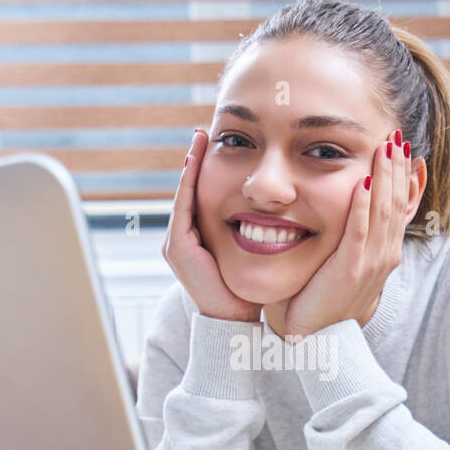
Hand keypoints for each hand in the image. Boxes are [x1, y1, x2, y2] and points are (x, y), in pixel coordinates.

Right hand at [162, 128, 261, 322]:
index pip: (199, 195)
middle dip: (195, 160)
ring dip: (191, 165)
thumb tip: (274, 206)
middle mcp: (180, 239)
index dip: (205, 169)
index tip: (217, 142)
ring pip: (183, 194)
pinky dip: (189, 182)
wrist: (235, 318)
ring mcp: (175, 244)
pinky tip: (196, 160)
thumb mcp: (248, 250)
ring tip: (200, 138)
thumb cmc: (245, 289)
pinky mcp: (178, 248)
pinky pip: (183, 206)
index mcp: (195, 239)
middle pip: (188, 191)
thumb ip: (248, 229)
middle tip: (204, 131)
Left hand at [273, 129, 410, 338]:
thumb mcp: (344, 258)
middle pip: (397, 201)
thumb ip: (351, 232)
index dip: (404, 174)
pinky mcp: (352, 269)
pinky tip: (364, 183)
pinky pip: (361, 232)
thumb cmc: (323, 295)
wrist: (317, 335)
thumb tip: (351, 204)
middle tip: (396, 134)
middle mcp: (385, 254)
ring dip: (385, 176)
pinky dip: (364, 206)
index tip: (402, 146)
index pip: (401, 205)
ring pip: (384, 211)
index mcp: (384, 251)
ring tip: (386, 147)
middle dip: (397, 166)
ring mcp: (372, 262)